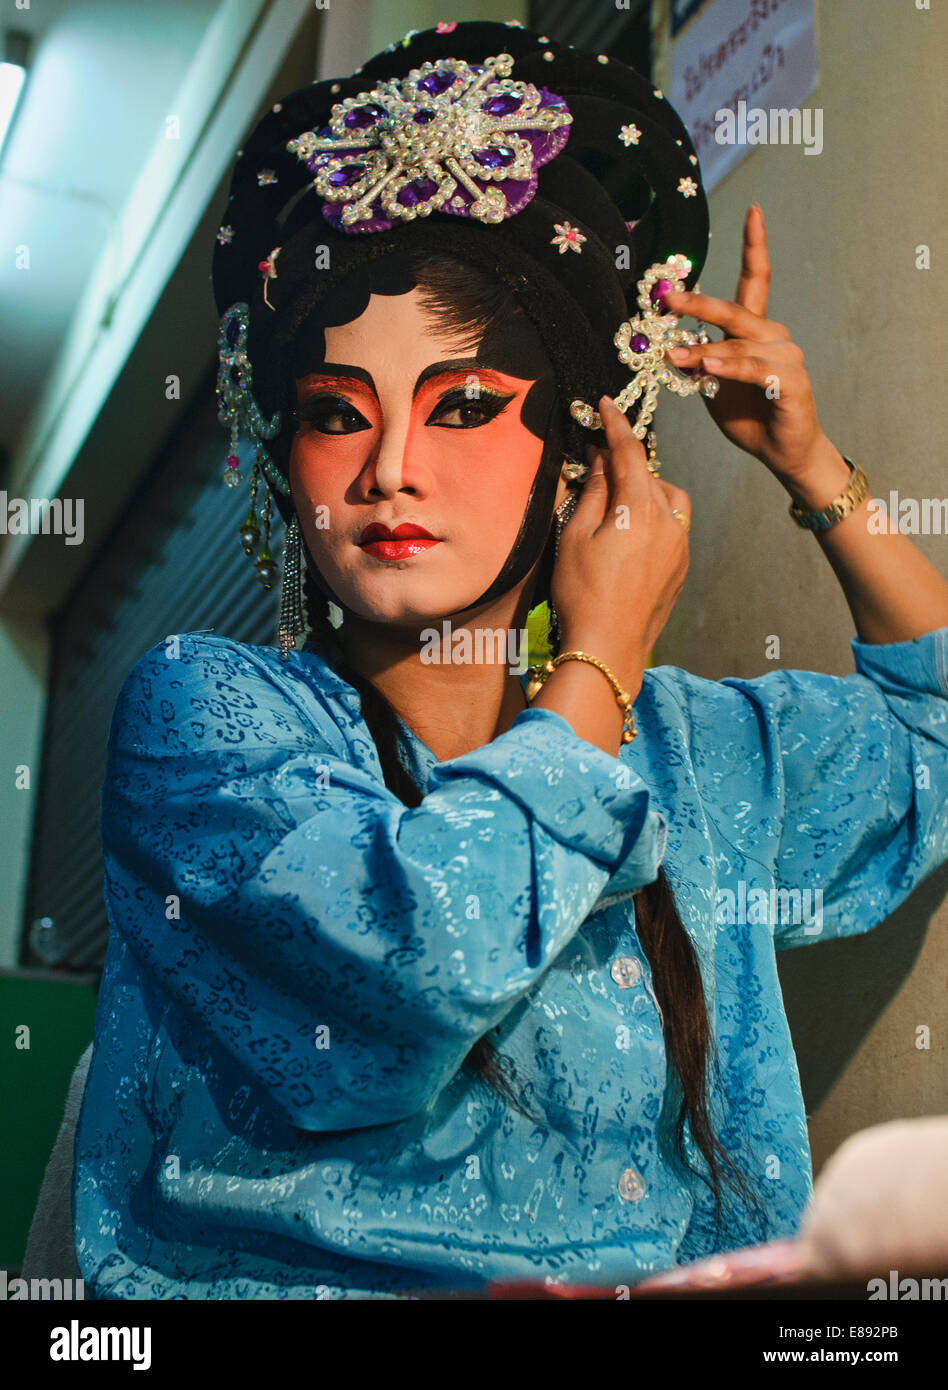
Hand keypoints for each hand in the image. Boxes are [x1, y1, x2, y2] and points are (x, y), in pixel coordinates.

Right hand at [551, 395, 690, 693]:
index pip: (629, 452)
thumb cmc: (583, 594)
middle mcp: (670, 522)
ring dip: (646, 494)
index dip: (616, 425)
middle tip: (596, 474)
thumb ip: (591, 494)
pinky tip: (629, 539)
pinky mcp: (681, 569)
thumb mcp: (574, 537)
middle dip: (627, 469)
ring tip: (617, 509)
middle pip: (652, 476)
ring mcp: (680, 547)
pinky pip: (673, 529)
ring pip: (669, 501)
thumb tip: (599, 464)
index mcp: (641, 508)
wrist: (609, 648)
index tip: (606, 404)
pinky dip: (654, 521)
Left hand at [661, 204, 830, 484]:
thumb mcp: (713, 387)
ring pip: (740, 344)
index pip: (757, 279)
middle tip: (668, 299)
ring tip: (674, 356)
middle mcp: (776, 335)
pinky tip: (709, 369)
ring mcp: (787, 357)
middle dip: (699, 303)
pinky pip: (754, 370)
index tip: (753, 211)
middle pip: (736, 309)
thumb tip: (672, 347)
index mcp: (757, 330)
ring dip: (704, 350)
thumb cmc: (750, 417)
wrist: (784, 452)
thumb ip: (698, 364)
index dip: (754, 245)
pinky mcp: (791, 383)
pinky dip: (729, 369)